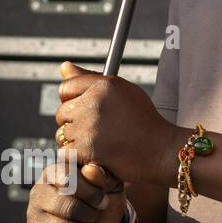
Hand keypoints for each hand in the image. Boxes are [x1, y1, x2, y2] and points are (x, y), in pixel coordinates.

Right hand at [25, 159, 125, 222]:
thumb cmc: (101, 199)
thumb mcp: (109, 183)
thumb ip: (101, 175)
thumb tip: (91, 170)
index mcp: (54, 173)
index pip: (69, 180)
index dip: (92, 193)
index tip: (103, 200)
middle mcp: (39, 194)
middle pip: (68, 207)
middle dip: (91, 214)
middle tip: (97, 215)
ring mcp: (34, 218)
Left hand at [55, 61, 178, 185]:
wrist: (160, 150)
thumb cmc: (143, 121)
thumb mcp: (122, 91)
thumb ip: (91, 78)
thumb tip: (64, 66)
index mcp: (104, 85)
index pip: (66, 88)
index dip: (74, 100)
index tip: (86, 108)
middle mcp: (94, 102)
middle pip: (62, 112)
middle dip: (75, 121)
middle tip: (99, 128)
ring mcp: (88, 126)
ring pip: (62, 133)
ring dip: (75, 140)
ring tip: (101, 142)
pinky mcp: (84, 149)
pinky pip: (66, 152)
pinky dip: (78, 156)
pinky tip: (97, 154)